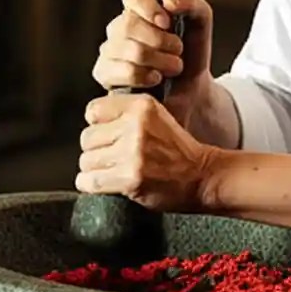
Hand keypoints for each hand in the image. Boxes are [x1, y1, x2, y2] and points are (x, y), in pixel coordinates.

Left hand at [76, 92, 217, 211]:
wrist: (203, 176)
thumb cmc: (178, 151)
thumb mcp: (156, 117)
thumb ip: (126, 115)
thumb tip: (92, 124)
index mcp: (142, 106)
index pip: (94, 110)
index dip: (97, 126)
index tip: (107, 136)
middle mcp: (135, 126)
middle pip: (87, 138)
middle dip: (96, 151)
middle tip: (112, 158)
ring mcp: (132, 153)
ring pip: (86, 161)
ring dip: (94, 170)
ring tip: (112, 172)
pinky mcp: (130, 178)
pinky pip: (90, 181)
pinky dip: (91, 185)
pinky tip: (105, 184)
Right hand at [93, 0, 214, 123]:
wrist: (190, 91)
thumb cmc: (191, 54)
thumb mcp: (200, 20)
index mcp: (139, 8)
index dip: (148, 8)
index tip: (167, 23)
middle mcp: (119, 27)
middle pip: (129, 25)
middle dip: (161, 41)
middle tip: (178, 51)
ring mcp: (109, 50)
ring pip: (129, 50)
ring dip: (160, 61)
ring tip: (173, 67)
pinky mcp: (105, 74)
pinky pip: (123, 72)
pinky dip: (146, 76)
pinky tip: (156, 79)